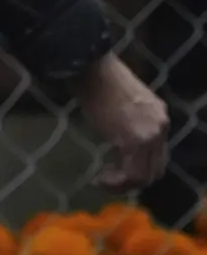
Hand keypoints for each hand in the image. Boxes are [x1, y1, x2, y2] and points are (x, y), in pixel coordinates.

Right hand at [78, 51, 168, 190]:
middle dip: (131, 181)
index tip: (114, 168)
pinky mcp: (134, 140)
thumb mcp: (123, 104)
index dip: (138, 168)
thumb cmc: (100, 81)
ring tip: (101, 181)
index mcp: (160, 117)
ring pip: (144, 175)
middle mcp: (161, 127)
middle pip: (155, 169)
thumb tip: (117, 138)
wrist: (94, 70)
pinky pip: (131, 172)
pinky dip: (115, 182)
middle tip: (108, 180)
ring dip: (122, 185)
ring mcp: (150, 134)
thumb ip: (129, 122)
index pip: (158, 154)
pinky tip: (99, 178)